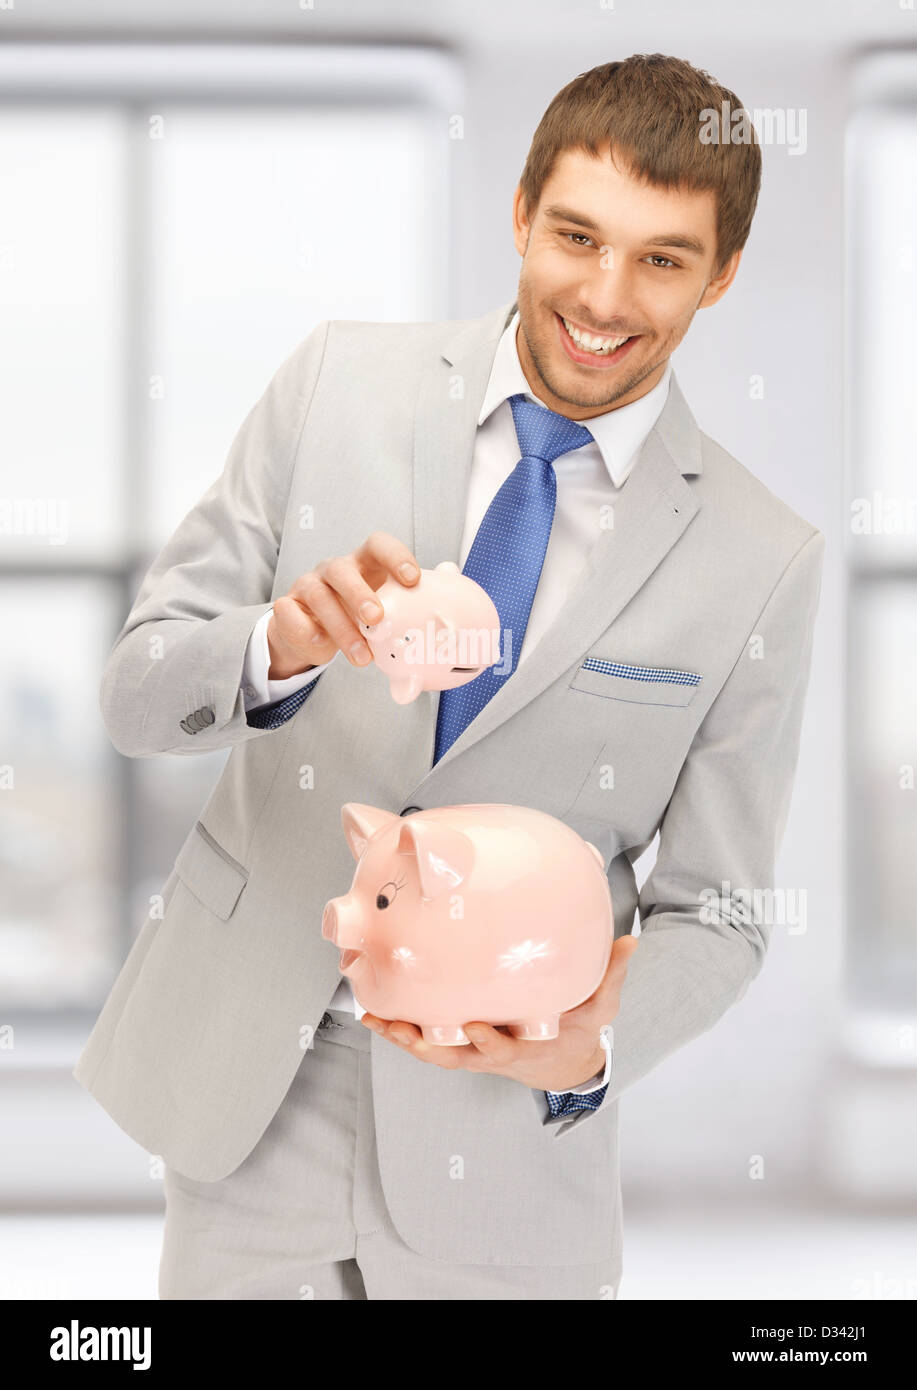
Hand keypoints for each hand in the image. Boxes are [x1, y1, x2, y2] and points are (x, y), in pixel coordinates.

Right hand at [267, 530, 420, 677]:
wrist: (311, 635)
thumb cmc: (357, 618)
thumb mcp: (384, 610)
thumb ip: (410, 609)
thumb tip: (450, 617)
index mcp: (363, 563)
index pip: (378, 545)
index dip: (396, 556)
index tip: (413, 579)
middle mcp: (334, 570)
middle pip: (342, 569)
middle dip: (360, 593)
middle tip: (376, 619)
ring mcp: (307, 586)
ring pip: (319, 597)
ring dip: (341, 628)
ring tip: (362, 656)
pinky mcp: (286, 607)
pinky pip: (290, 613)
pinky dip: (306, 631)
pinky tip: (322, 647)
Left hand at [360, 933, 638, 1093]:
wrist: (563, 1061)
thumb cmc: (580, 1028)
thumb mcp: (600, 1006)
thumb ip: (611, 974)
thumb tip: (632, 940)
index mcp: (524, 1046)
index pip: (503, 1049)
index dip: (488, 1042)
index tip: (475, 1028)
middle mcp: (492, 1053)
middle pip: (454, 1056)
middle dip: (427, 1045)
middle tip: (402, 1030)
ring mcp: (472, 1051)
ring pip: (432, 1051)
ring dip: (402, 1037)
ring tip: (373, 1018)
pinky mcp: (458, 1042)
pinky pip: (425, 1040)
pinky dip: (399, 1029)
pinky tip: (373, 1011)